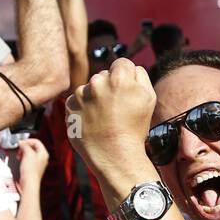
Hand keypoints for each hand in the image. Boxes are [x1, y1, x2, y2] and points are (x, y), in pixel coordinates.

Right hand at [15, 136, 48, 182]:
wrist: (28, 183)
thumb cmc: (31, 171)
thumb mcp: (28, 153)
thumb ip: (25, 145)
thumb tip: (22, 143)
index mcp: (44, 153)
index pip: (36, 141)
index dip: (27, 141)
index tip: (21, 143)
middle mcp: (42, 158)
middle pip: (33, 147)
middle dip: (25, 147)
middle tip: (20, 149)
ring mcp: (37, 163)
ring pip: (29, 153)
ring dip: (23, 152)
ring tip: (19, 155)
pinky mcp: (32, 168)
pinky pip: (27, 159)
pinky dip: (23, 158)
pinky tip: (20, 160)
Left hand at [65, 58, 157, 178]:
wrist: (115, 156)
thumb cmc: (135, 129)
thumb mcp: (149, 98)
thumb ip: (140, 75)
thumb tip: (130, 67)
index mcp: (119, 77)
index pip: (122, 64)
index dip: (127, 77)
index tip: (126, 92)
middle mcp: (97, 82)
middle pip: (104, 75)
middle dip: (110, 87)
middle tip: (116, 109)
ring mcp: (81, 94)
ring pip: (90, 88)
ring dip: (95, 98)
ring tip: (104, 118)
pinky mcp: (69, 106)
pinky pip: (77, 100)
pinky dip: (83, 109)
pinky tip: (93, 122)